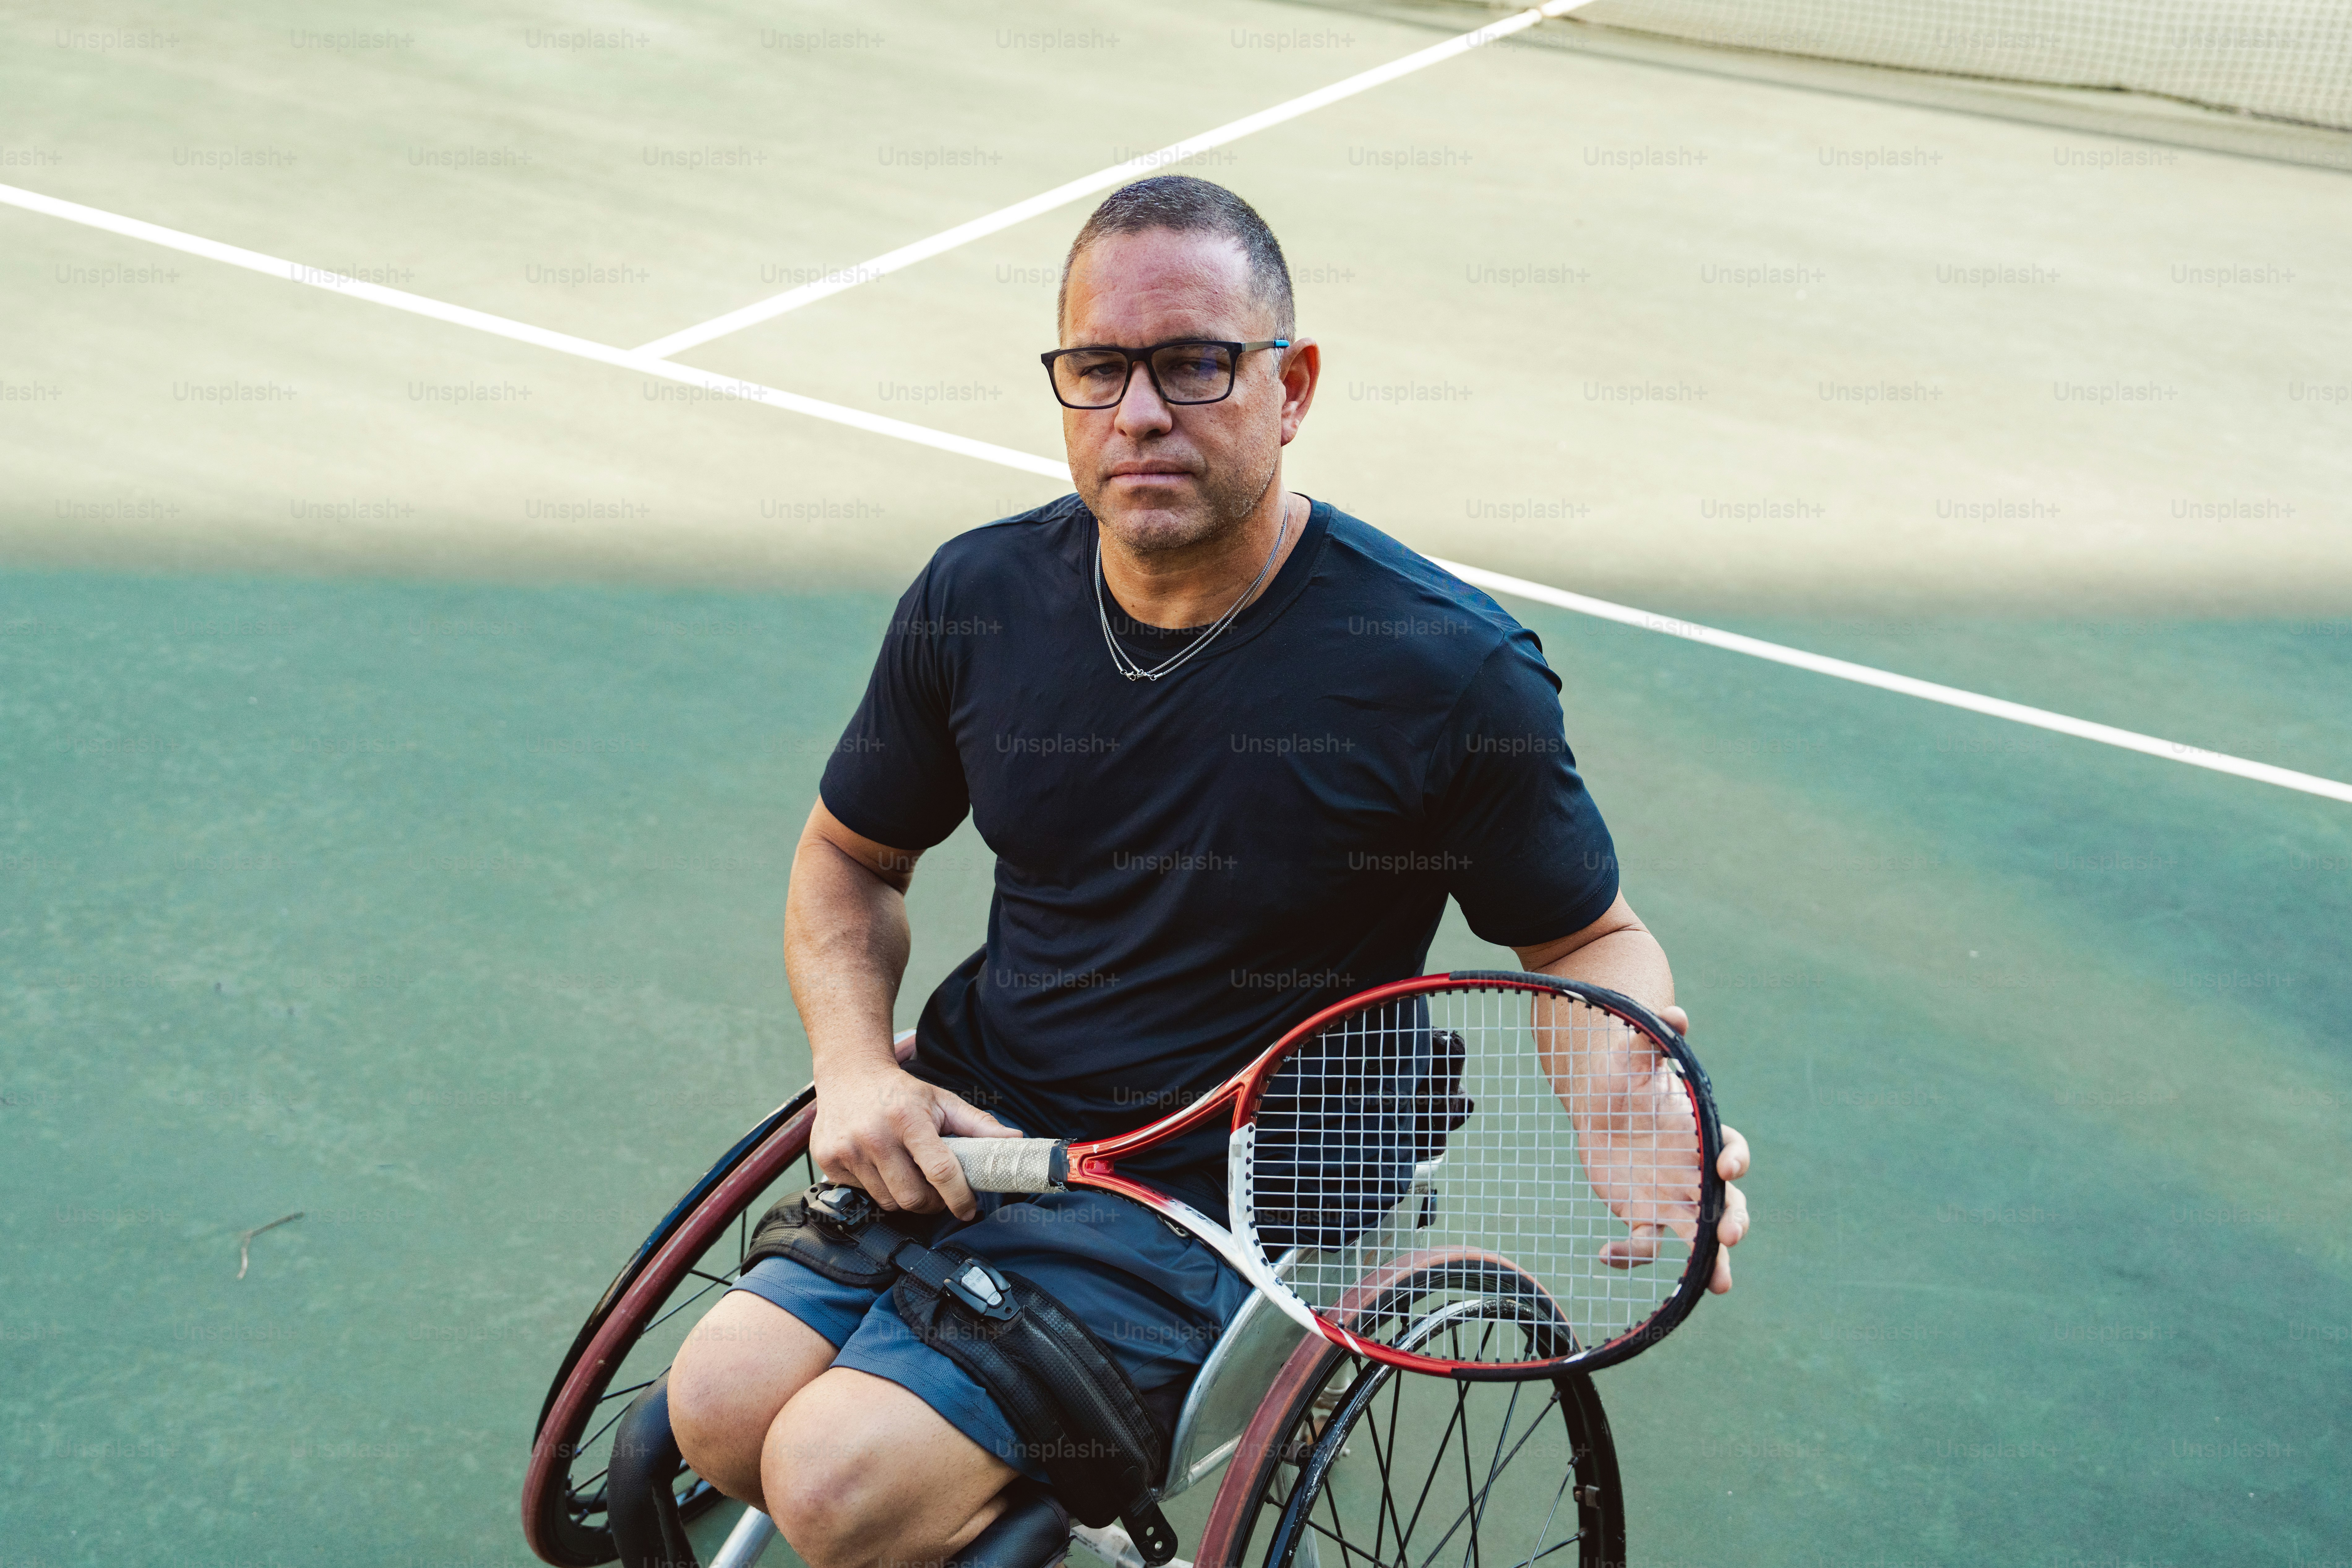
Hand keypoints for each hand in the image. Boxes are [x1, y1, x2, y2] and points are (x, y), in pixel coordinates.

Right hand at [810, 1058, 1019, 1219]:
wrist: (849, 1074)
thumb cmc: (901, 1093)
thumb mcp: (942, 1101)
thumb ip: (978, 1125)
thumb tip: (1014, 1141)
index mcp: (907, 1119)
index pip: (940, 1171)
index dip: (959, 1196)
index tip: (969, 1207)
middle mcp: (874, 1136)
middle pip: (912, 1197)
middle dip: (933, 1202)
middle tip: (939, 1192)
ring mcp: (847, 1151)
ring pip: (888, 1202)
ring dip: (905, 1197)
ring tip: (910, 1176)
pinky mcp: (828, 1162)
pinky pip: (862, 1195)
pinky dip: (877, 1189)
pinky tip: (880, 1166)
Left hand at [1557, 1004, 1750, 1293]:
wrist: (1601, 1104)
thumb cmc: (1625, 1078)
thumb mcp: (1636, 1055)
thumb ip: (1655, 1038)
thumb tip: (1673, 1012)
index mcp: (1702, 1134)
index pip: (1732, 1148)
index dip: (1735, 1160)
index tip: (1727, 1167)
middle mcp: (1695, 1172)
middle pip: (1728, 1203)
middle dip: (1735, 1220)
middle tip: (1731, 1237)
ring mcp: (1673, 1199)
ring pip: (1701, 1238)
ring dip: (1712, 1263)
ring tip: (1720, 1287)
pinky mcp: (1643, 1215)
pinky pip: (1645, 1244)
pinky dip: (1631, 1255)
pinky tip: (1604, 1254)